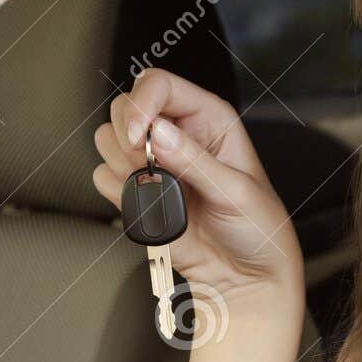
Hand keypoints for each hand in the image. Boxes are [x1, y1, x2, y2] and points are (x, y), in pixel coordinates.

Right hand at [92, 67, 303, 305]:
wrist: (245, 277)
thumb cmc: (258, 230)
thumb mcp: (236, 192)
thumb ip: (196, 161)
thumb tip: (159, 132)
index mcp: (209, 118)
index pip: (159, 84)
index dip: (141, 104)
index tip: (138, 138)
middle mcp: (178, 132)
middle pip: (124, 106)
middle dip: (128, 136)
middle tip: (150, 168)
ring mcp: (155, 161)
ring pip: (108, 138)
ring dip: (122, 165)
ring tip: (159, 190)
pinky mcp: (138, 190)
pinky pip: (103, 177)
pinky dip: (116, 192)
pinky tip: (149, 207)